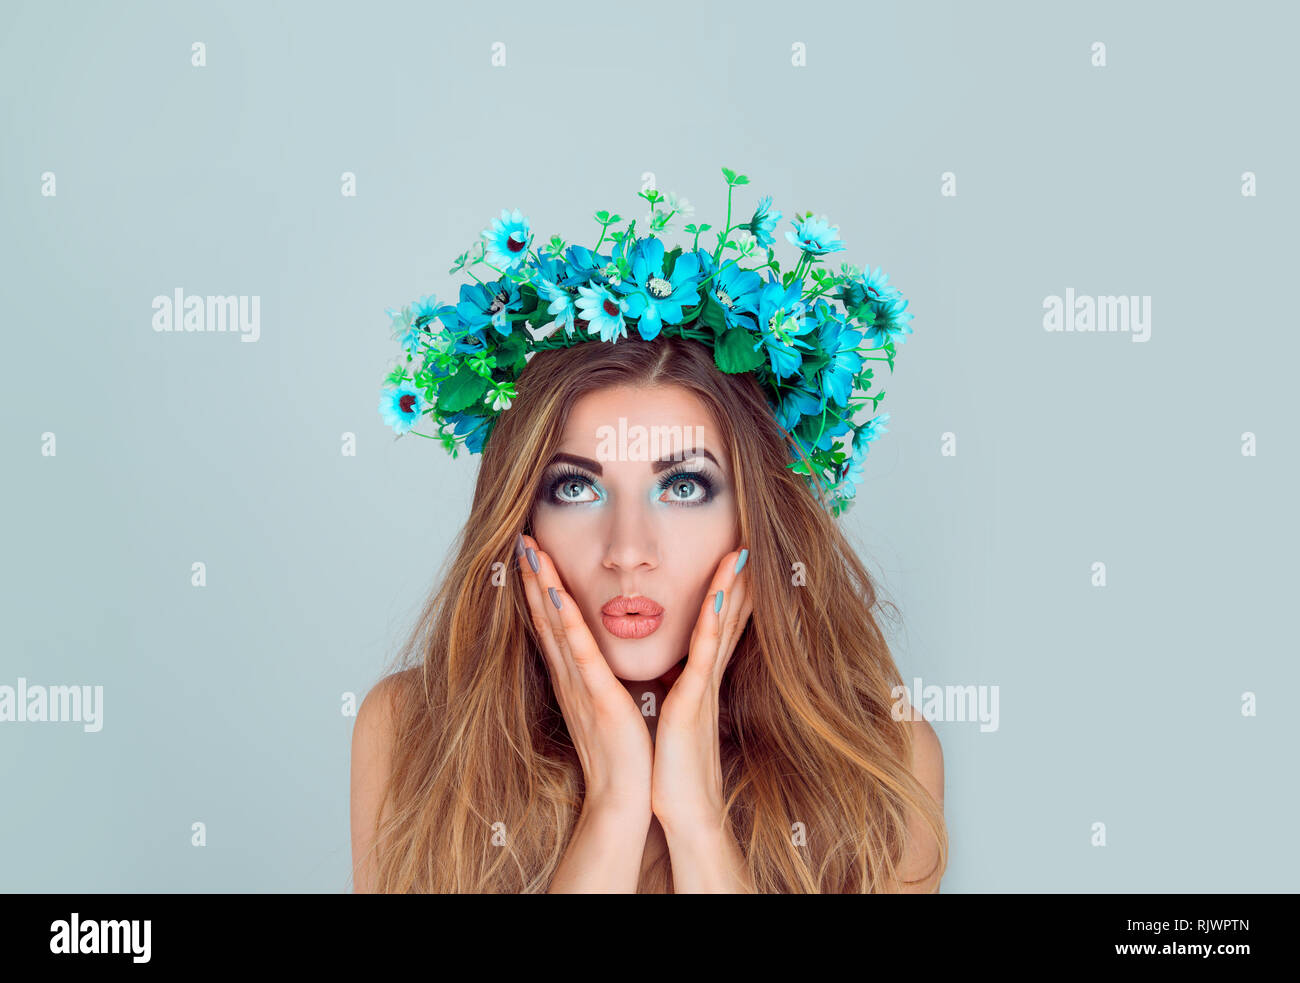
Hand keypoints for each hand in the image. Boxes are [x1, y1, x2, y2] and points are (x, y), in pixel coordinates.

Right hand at [517, 533, 652, 819]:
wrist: (624, 798)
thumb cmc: (621, 754)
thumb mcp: (608, 703)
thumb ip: (602, 677)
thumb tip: (603, 654)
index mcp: (575, 677)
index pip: (553, 623)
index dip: (541, 587)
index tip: (533, 552)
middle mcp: (569, 677)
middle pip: (545, 617)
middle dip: (534, 576)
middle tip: (522, 539)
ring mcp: (580, 686)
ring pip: (556, 627)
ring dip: (544, 587)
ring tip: (532, 552)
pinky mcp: (598, 698)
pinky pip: (581, 655)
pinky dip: (567, 624)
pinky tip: (558, 596)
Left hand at [651, 547, 751, 838]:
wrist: (683, 813)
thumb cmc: (674, 767)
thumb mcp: (674, 715)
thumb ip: (677, 687)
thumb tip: (671, 669)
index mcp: (699, 679)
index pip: (717, 622)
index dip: (728, 586)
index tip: (734, 552)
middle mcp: (707, 678)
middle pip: (728, 615)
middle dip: (738, 576)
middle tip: (749, 536)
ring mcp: (703, 689)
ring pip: (721, 628)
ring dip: (730, 589)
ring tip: (740, 553)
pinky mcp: (692, 705)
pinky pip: (704, 658)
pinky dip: (713, 627)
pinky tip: (718, 599)